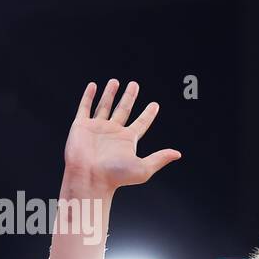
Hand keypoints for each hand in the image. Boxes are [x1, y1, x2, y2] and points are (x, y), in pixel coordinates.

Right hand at [63, 80, 179, 192]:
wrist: (90, 176)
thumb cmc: (116, 176)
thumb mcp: (143, 167)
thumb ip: (159, 158)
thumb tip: (177, 154)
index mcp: (128, 140)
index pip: (141, 123)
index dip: (148, 114)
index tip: (155, 105)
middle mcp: (113, 132)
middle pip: (124, 110)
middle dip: (129, 97)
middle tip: (134, 84)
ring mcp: (97, 128)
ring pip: (105, 106)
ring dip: (110, 93)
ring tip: (115, 81)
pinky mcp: (81, 126)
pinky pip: (85, 107)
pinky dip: (89, 96)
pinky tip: (94, 86)